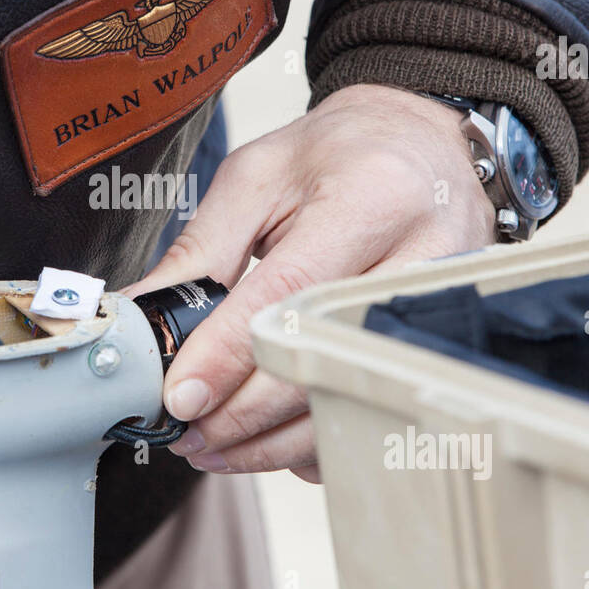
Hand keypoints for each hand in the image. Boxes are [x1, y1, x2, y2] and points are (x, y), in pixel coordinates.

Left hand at [123, 84, 496, 481]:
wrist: (421, 143)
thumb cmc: (338, 155)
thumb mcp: (256, 179)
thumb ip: (200, 251)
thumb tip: (143, 317)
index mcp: (371, 198)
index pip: (290, 292)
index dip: (228, 352)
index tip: (180, 395)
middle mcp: (423, 257)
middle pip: (323, 358)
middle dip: (244, 412)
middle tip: (188, 431)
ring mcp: (445, 308)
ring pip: (352, 398)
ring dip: (274, 440)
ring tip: (215, 445)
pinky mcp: (446, 343)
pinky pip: (378, 411)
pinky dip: (319, 439)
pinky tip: (272, 439)